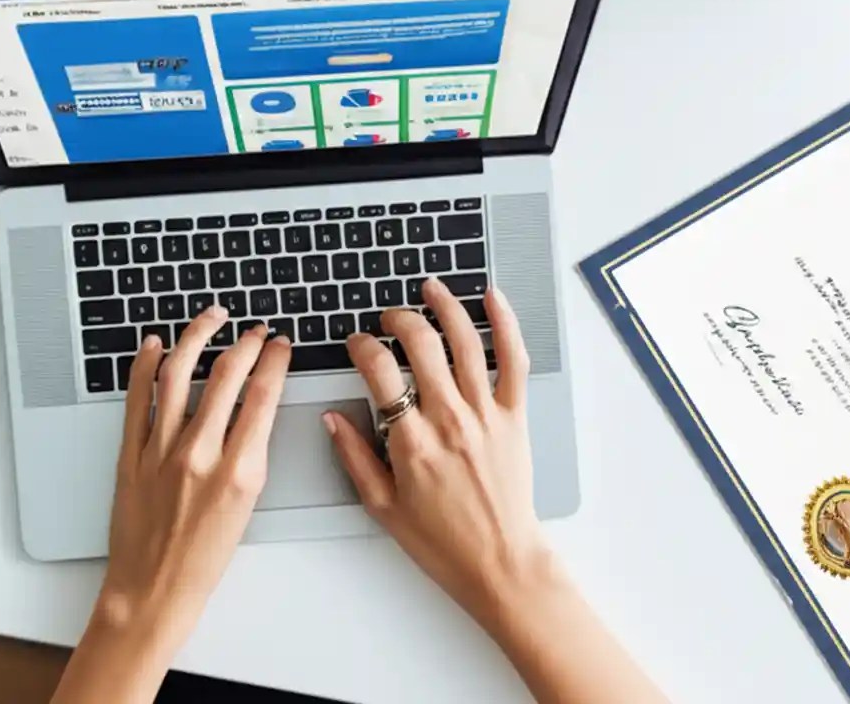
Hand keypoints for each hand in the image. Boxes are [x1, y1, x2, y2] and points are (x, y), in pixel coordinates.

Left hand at [100, 307, 290, 638]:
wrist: (153, 591)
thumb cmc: (205, 558)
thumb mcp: (250, 503)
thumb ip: (252, 452)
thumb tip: (257, 407)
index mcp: (240, 470)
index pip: (263, 395)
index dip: (275, 360)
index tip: (281, 345)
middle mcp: (199, 455)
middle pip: (226, 376)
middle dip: (246, 343)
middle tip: (256, 330)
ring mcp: (160, 452)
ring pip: (178, 375)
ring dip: (196, 338)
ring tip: (211, 319)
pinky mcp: (130, 456)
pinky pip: (137, 400)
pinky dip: (144, 367)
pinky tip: (153, 347)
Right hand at [325, 280, 552, 625]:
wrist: (499, 561)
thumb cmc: (442, 542)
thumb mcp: (382, 506)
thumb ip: (355, 456)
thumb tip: (334, 417)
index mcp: (411, 441)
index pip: (379, 371)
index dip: (362, 347)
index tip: (358, 344)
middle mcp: (449, 419)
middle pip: (421, 345)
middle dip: (398, 320)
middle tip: (389, 317)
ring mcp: (486, 414)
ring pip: (466, 342)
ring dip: (445, 306)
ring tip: (430, 288)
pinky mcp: (515, 416)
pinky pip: (514, 360)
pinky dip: (506, 324)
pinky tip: (493, 298)